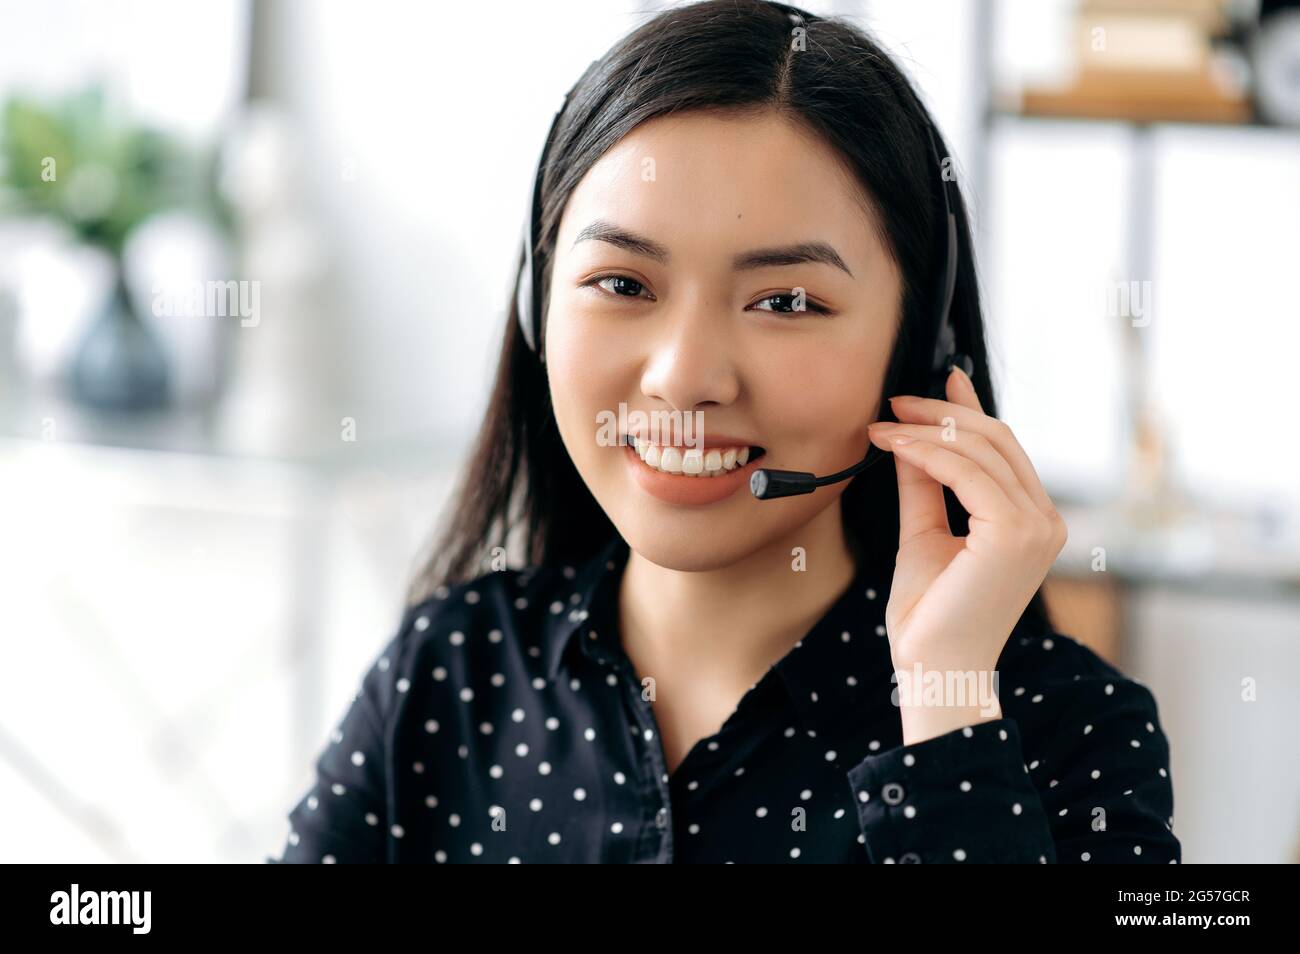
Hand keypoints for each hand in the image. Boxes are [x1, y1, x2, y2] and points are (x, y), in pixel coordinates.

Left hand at [867, 366, 1066, 743]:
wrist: (933, 667)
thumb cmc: (930, 614)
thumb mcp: (924, 534)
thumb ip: (925, 487)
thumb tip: (911, 439)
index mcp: (1031, 522)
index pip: (1003, 449)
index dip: (970, 410)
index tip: (941, 380)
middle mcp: (1045, 521)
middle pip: (996, 440)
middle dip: (941, 413)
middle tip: (893, 402)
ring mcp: (1036, 527)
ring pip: (980, 449)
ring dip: (925, 429)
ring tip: (881, 426)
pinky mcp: (1015, 533)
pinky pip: (965, 472)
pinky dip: (926, 451)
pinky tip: (893, 445)